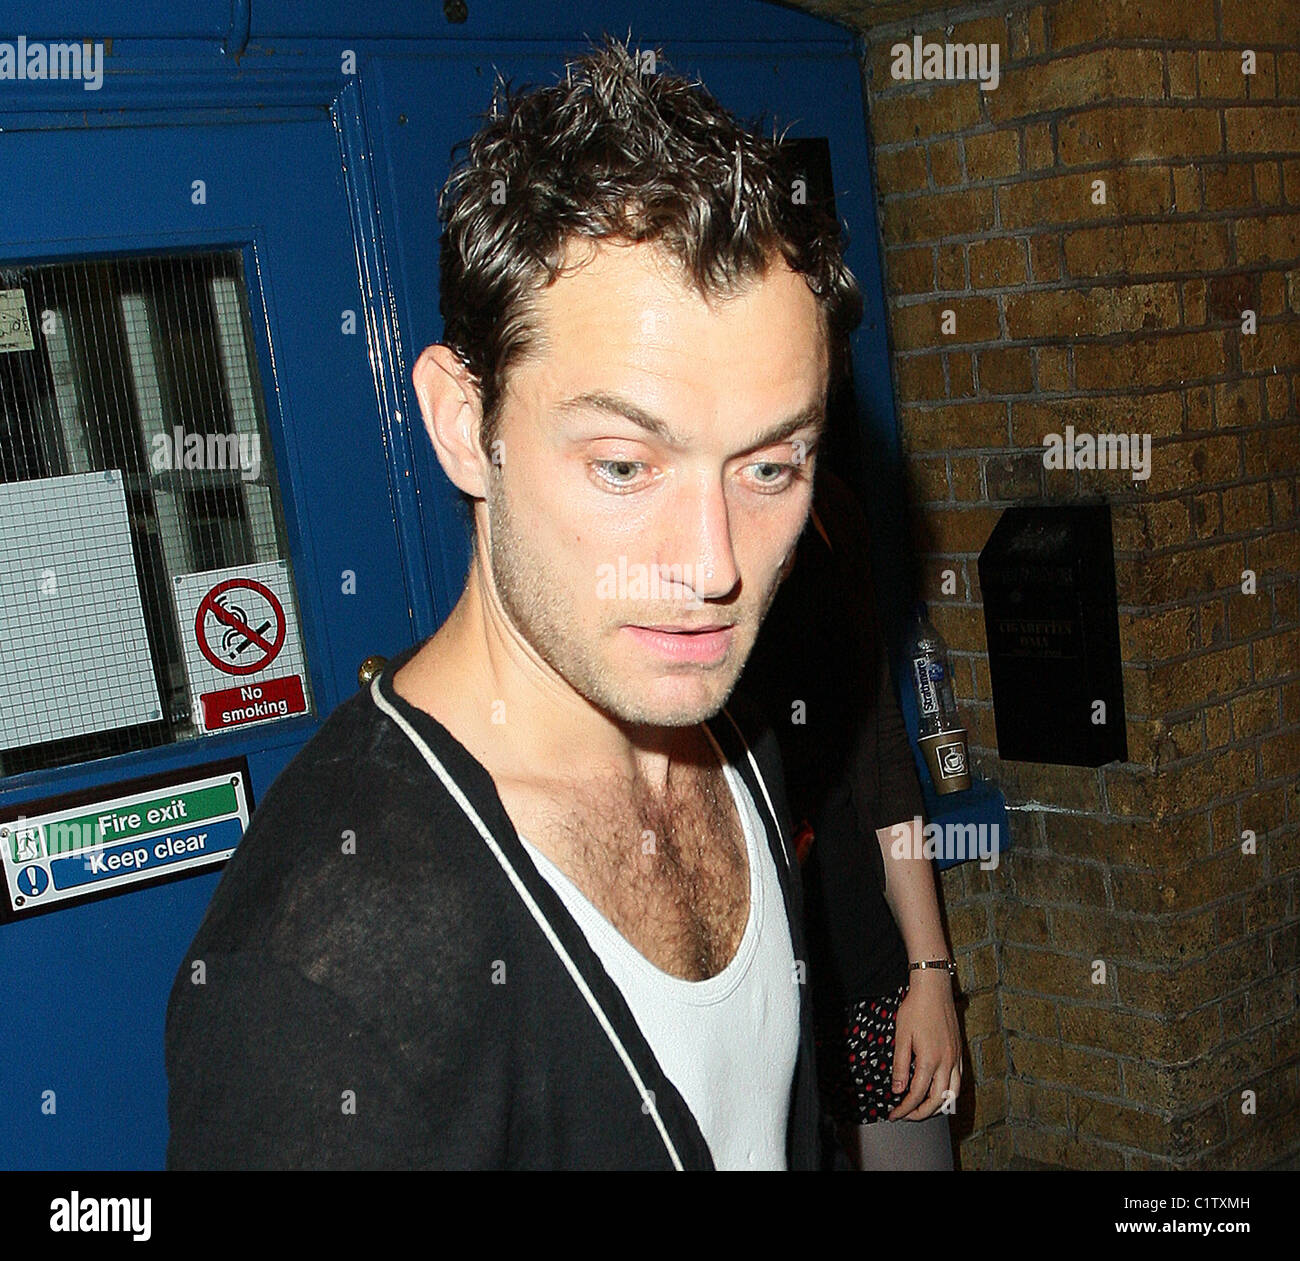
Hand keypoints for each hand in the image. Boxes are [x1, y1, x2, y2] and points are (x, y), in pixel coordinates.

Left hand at [886, 969, 961, 1120]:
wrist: (934, 989)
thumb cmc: (916, 1008)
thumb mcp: (901, 1036)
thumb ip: (900, 1065)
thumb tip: (897, 1089)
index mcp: (930, 1060)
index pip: (917, 1094)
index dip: (905, 1108)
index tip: (895, 1113)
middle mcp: (946, 1062)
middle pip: (938, 1100)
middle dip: (922, 1113)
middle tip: (907, 1115)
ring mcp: (955, 1057)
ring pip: (953, 1094)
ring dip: (939, 1106)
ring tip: (923, 1109)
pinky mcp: (959, 1051)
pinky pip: (959, 1080)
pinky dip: (950, 1092)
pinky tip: (940, 1090)